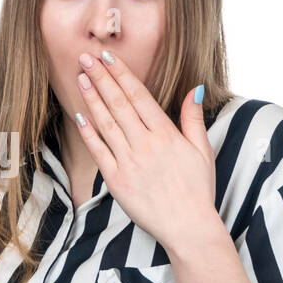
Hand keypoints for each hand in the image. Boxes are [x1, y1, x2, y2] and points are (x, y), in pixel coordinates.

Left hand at [73, 50, 218, 254]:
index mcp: (166, 134)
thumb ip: (193, 118)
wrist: (188, 226)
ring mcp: (129, 162)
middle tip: (86, 57)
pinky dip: (88, 132)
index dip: (121, 74)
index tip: (108, 56)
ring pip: (106, 123)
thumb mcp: (203, 150)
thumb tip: (194, 89)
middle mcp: (145, 144)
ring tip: (80, 78)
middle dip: (101, 78)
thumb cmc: (197, 190)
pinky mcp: (116, 180)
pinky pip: (98, 151)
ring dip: (92, 99)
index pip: (139, 95)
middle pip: (119, 104)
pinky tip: (79, 115)